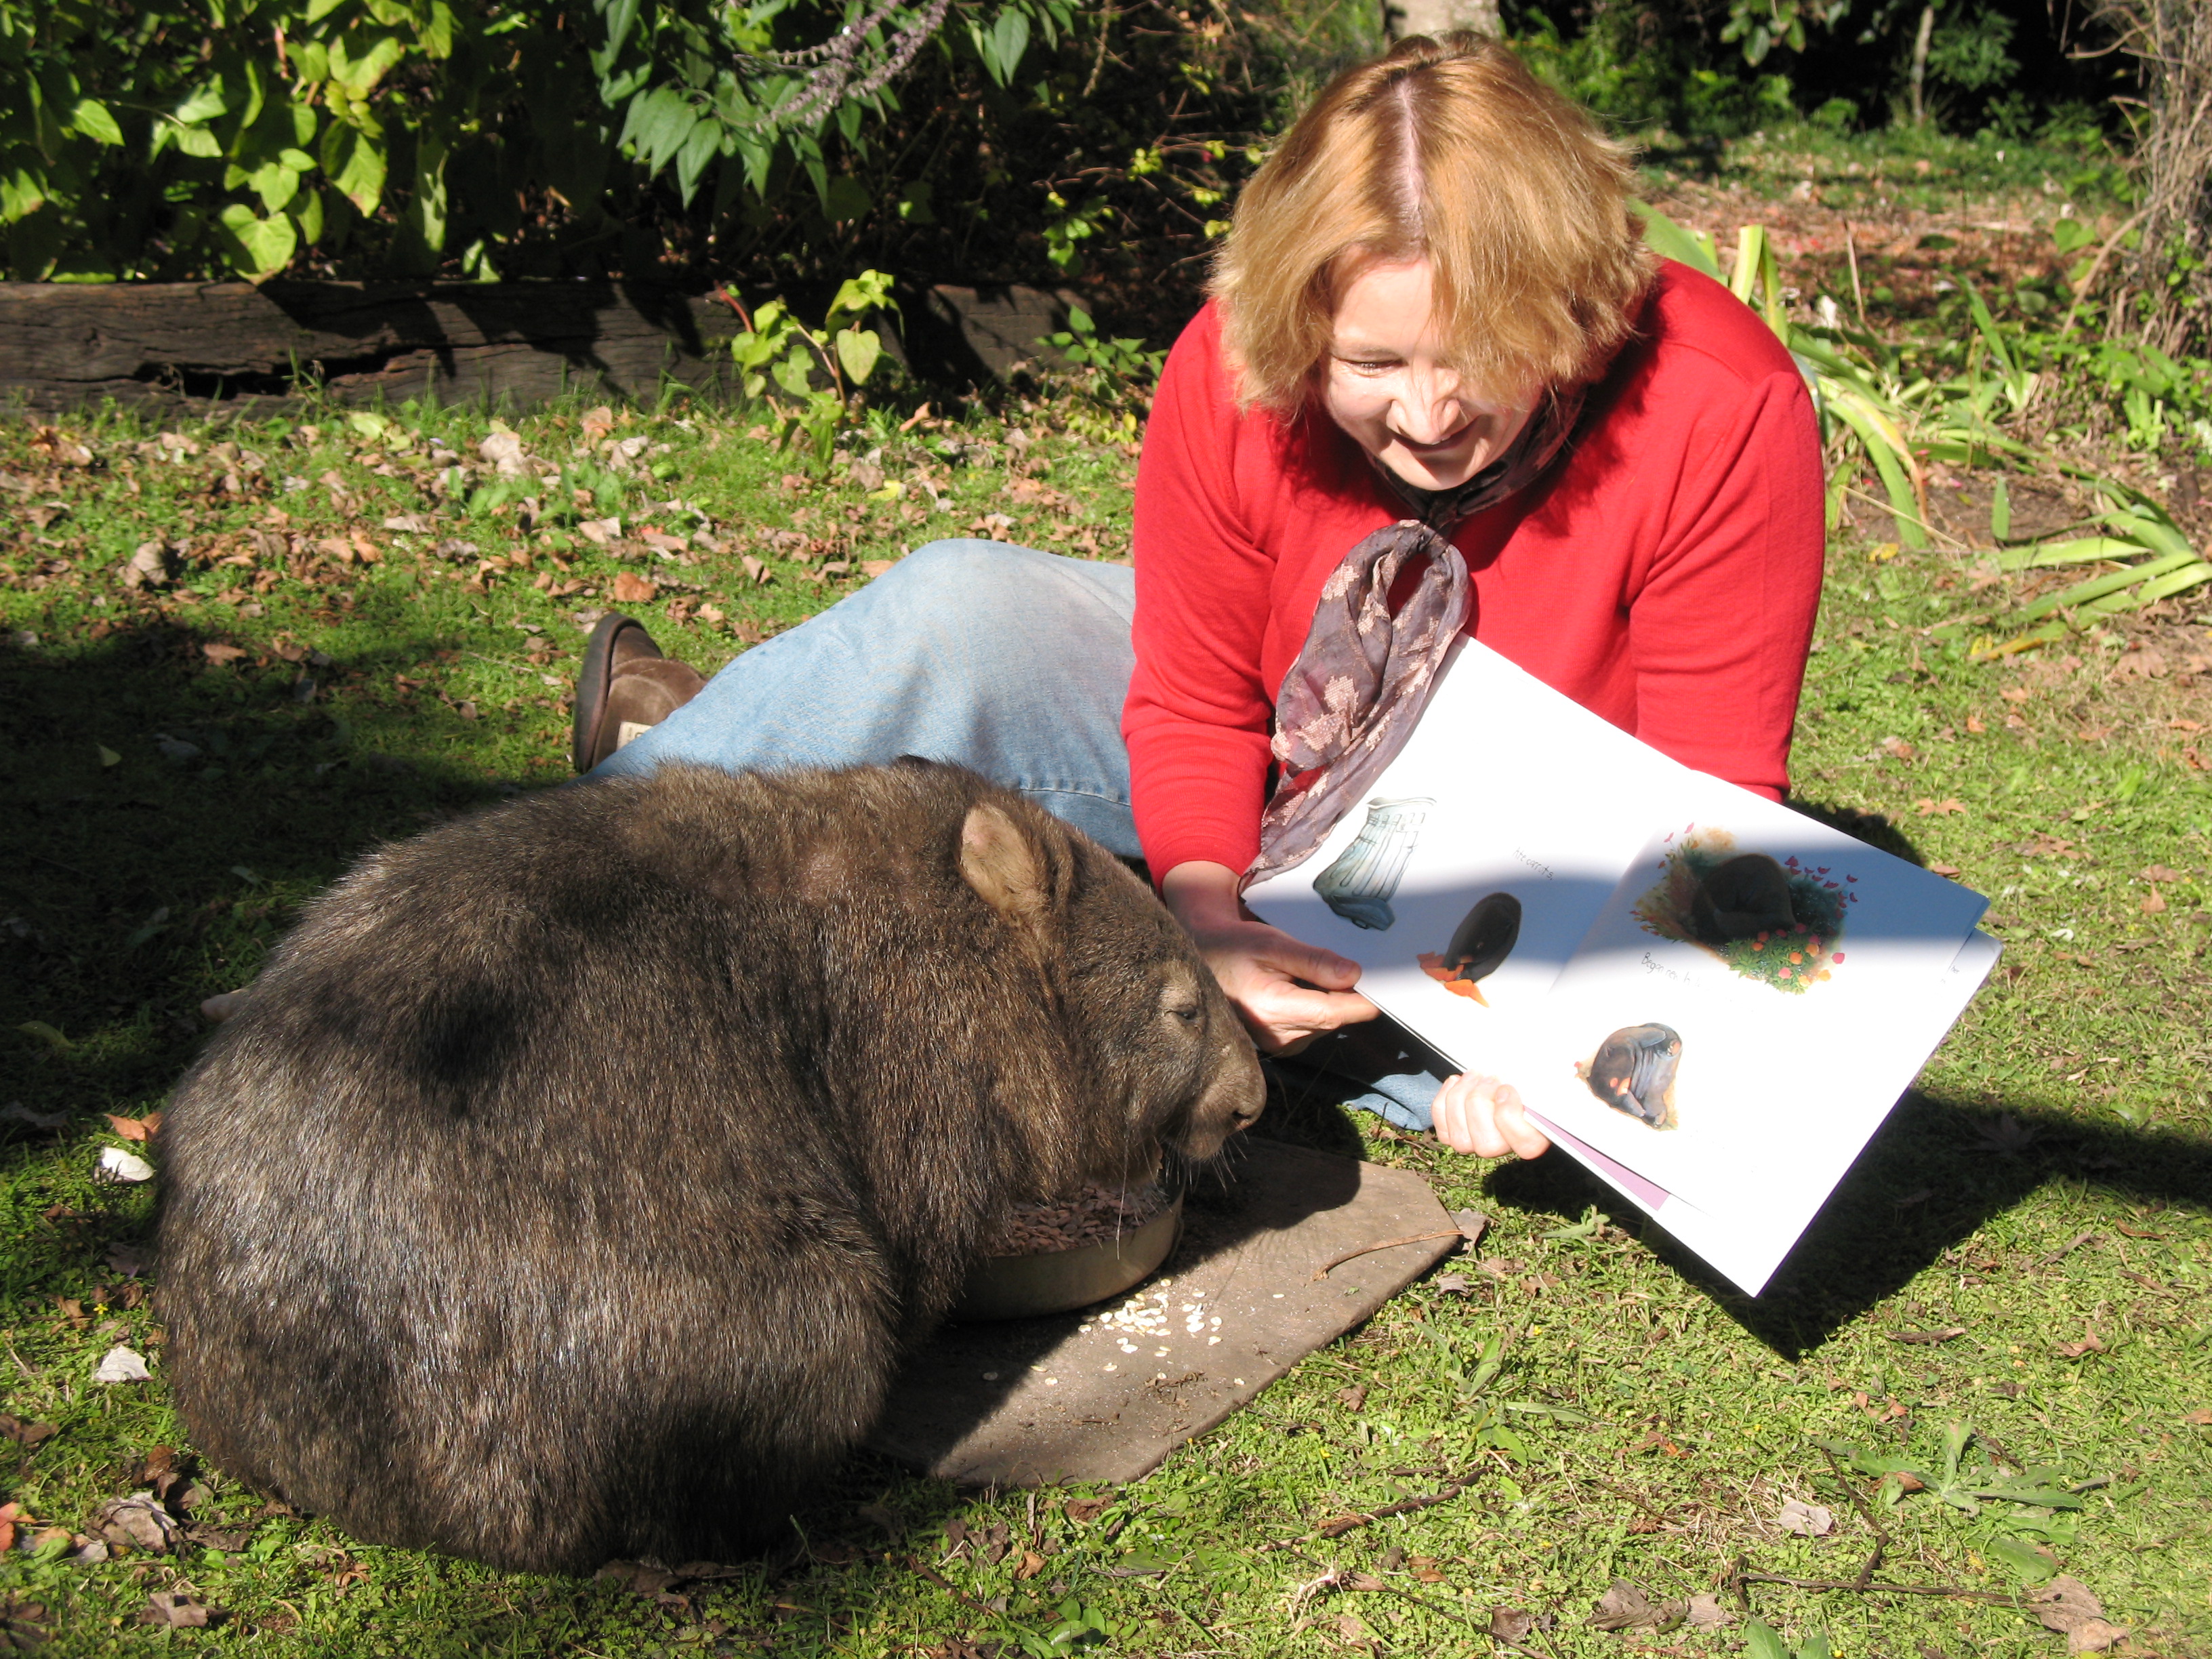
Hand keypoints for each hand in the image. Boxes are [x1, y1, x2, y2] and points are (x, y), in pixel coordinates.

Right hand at [1161, 861, 1378, 1054]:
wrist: (1205, 960)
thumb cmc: (1236, 947)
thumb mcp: (1273, 944)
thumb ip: (1314, 961)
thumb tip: (1356, 975)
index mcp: (1271, 1009)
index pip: (1333, 1012)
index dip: (1364, 1001)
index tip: (1390, 988)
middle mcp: (1275, 1035)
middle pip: (1334, 1020)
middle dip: (1352, 997)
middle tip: (1369, 970)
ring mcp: (1277, 1044)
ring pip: (1327, 1024)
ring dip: (1336, 1002)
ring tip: (1330, 974)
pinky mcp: (1280, 1044)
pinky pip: (1315, 1027)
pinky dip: (1322, 1008)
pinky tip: (1311, 988)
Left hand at [1431, 1073, 1549, 1159]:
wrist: (1498, 1073)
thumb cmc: (1523, 1075)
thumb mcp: (1536, 1076)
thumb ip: (1539, 1083)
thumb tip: (1521, 1081)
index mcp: (1533, 1136)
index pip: (1526, 1147)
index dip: (1510, 1117)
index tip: (1507, 1088)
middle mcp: (1503, 1147)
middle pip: (1486, 1145)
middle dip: (1481, 1103)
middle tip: (1490, 1078)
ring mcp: (1475, 1144)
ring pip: (1459, 1139)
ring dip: (1462, 1098)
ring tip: (1474, 1075)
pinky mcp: (1452, 1134)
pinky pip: (1441, 1124)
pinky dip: (1444, 1099)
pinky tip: (1456, 1081)